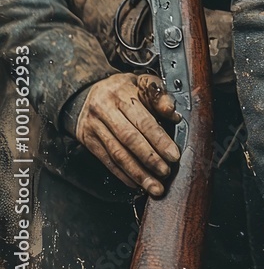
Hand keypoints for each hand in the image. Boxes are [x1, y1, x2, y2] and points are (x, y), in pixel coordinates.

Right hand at [74, 72, 179, 195]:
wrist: (85, 94)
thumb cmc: (121, 89)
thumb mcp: (141, 83)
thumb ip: (158, 95)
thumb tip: (173, 113)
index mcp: (122, 93)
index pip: (143, 120)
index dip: (159, 139)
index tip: (173, 154)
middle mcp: (106, 110)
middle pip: (129, 139)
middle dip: (150, 159)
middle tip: (165, 172)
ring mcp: (94, 127)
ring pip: (117, 154)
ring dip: (138, 173)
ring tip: (153, 186)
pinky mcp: (88, 142)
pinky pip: (107, 161)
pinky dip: (123, 174)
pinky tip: (136, 183)